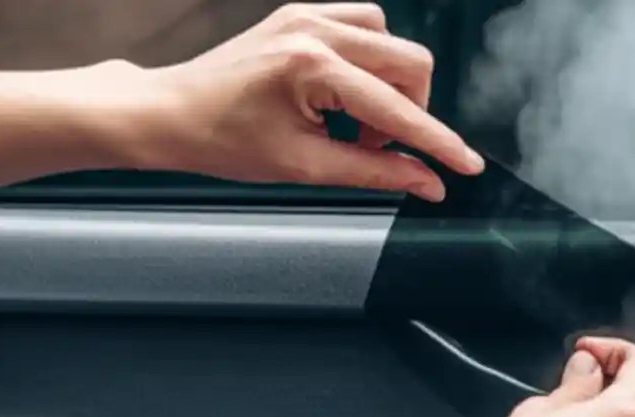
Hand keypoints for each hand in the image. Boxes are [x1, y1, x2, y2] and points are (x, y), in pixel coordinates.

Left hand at [132, 3, 482, 199]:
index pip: (397, 110)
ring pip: (392, 43)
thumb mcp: (305, 166)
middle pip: (410, 63)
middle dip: (411, 113)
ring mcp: (308, 16)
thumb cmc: (222, 142)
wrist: (168, 112)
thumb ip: (375, 172)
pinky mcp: (302, 14)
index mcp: (312, 67)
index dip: (437, 143)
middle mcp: (314, 30)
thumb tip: (428, 183)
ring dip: (392, 87)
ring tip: (360, 125)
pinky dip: (372, 64)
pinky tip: (349, 94)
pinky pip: (365, 27)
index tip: (466, 167)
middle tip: (380, 150)